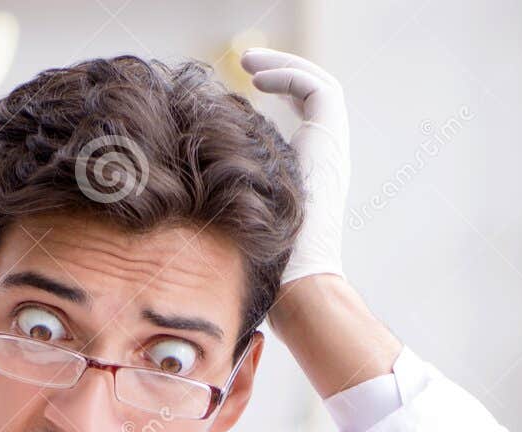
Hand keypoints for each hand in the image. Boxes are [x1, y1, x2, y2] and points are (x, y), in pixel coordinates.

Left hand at [242, 48, 349, 284]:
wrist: (298, 279)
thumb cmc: (265, 263)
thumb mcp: (246, 215)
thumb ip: (235, 194)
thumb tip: (188, 186)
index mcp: (313, 169)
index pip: (309, 115)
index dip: (284, 91)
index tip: (251, 84)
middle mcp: (328, 156)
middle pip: (316, 94)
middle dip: (283, 69)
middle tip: (248, 62)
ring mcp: (332, 148)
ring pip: (321, 85)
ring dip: (284, 65)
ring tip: (249, 62)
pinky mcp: (330, 140)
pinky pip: (318, 89)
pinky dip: (288, 75)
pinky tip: (257, 78)